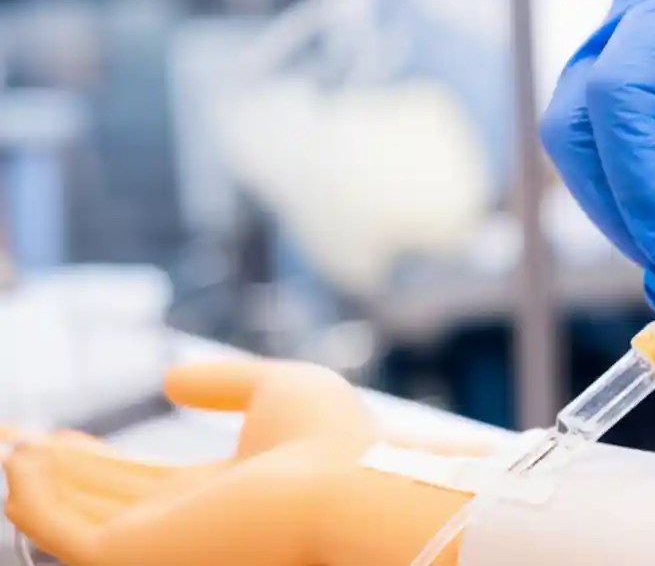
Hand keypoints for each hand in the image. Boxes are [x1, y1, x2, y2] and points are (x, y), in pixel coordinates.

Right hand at [4, 361, 378, 565]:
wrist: (347, 486)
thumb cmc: (332, 440)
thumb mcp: (278, 390)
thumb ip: (225, 383)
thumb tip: (169, 380)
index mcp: (226, 497)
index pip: (145, 484)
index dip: (98, 461)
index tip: (60, 435)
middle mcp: (190, 529)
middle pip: (104, 501)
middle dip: (57, 473)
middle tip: (13, 440)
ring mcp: (162, 545)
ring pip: (81, 517)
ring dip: (39, 483)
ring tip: (8, 445)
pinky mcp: (136, 556)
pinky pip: (68, 535)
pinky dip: (36, 502)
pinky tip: (18, 463)